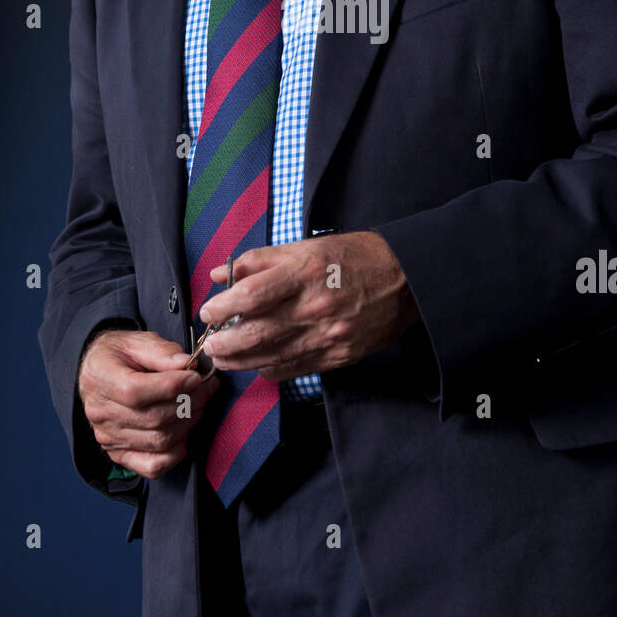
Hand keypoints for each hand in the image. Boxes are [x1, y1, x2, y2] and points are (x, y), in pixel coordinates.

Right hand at [78, 329, 220, 479]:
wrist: (98, 373)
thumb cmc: (119, 355)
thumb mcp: (136, 341)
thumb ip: (161, 351)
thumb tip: (187, 364)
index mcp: (100, 379)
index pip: (135, 392)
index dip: (171, 387)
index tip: (195, 376)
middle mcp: (101, 413)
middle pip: (153, 419)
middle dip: (189, 403)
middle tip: (207, 386)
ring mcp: (109, 437)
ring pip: (158, 441)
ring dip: (188, 422)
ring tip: (200, 402)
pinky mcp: (119, 454)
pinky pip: (153, 466)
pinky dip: (175, 453)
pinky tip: (184, 431)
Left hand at [199, 231, 420, 380]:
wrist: (407, 281)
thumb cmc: (355, 257)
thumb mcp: (308, 246)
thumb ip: (261, 259)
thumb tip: (221, 273)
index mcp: (306, 272)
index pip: (251, 295)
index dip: (223, 307)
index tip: (209, 311)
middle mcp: (315, 307)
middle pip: (255, 333)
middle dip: (224, 343)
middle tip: (210, 344)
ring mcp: (328, 336)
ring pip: (271, 357)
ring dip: (241, 362)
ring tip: (224, 358)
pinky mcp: (338, 357)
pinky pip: (294, 369)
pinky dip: (270, 370)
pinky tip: (259, 365)